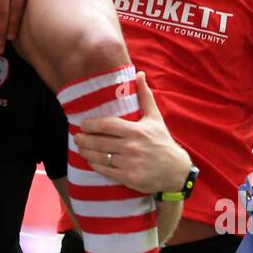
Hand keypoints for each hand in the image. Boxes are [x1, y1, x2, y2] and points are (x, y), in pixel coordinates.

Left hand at [73, 72, 191, 193]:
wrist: (175, 171)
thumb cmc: (162, 142)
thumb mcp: (155, 118)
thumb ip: (145, 96)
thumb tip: (139, 74)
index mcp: (136, 131)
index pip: (108, 125)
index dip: (92, 124)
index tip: (83, 124)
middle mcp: (132, 147)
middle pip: (100, 141)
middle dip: (84, 139)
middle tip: (76, 136)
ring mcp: (129, 163)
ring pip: (101, 157)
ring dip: (87, 152)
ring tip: (80, 148)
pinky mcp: (128, 178)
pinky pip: (106, 171)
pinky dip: (95, 165)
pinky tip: (91, 160)